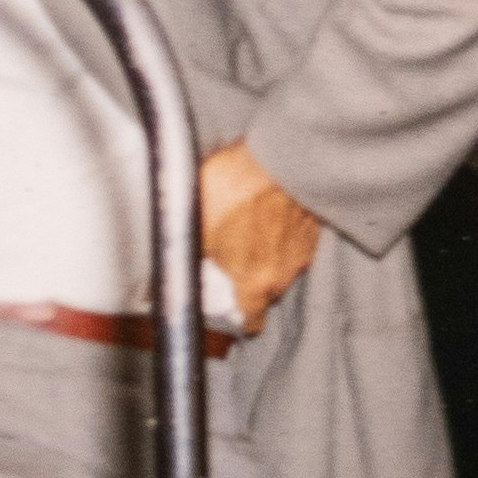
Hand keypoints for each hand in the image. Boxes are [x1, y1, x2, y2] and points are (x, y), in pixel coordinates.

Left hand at [199, 138, 321, 335]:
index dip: (236, 317)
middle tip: (226, 259)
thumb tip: (164, 272)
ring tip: (244, 228)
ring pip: (280, 264)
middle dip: (246, 281)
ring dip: (263, 254)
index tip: (225, 307)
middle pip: (264, 292)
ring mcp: (303, 249)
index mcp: (254, 283)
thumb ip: (184, 255)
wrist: (280, 157)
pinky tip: (263, 212)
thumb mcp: (193, 224)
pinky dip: (279, 233)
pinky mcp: (312, 224)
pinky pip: (292, 239)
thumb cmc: (235, 190)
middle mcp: (284, 273)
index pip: (251, 321)